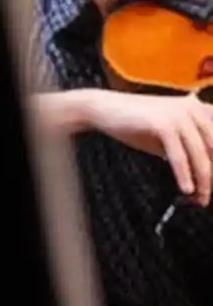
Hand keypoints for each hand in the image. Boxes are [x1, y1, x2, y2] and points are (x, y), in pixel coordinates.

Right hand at [78, 90, 212, 204]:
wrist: (104, 108)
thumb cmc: (135, 122)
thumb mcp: (168, 134)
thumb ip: (188, 148)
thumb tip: (204, 175)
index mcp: (198, 108)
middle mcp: (193, 108)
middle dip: (212, 175)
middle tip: (207, 196)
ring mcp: (179, 115)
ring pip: (200, 154)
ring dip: (203, 180)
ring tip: (200, 198)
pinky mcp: (162, 124)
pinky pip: (179, 156)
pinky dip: (184, 175)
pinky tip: (186, 189)